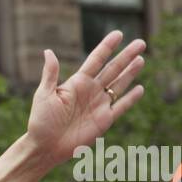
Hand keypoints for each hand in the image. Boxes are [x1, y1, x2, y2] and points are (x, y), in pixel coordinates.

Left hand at [26, 31, 145, 168]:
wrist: (45, 147)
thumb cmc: (40, 121)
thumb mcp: (43, 95)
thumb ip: (50, 74)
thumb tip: (48, 51)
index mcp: (77, 83)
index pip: (96, 60)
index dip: (107, 47)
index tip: (119, 34)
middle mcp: (90, 91)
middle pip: (112, 69)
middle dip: (126, 56)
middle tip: (141, 43)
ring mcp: (98, 105)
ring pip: (119, 85)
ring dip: (130, 73)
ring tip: (141, 59)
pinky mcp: (104, 120)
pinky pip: (120, 107)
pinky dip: (130, 99)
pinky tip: (140, 88)